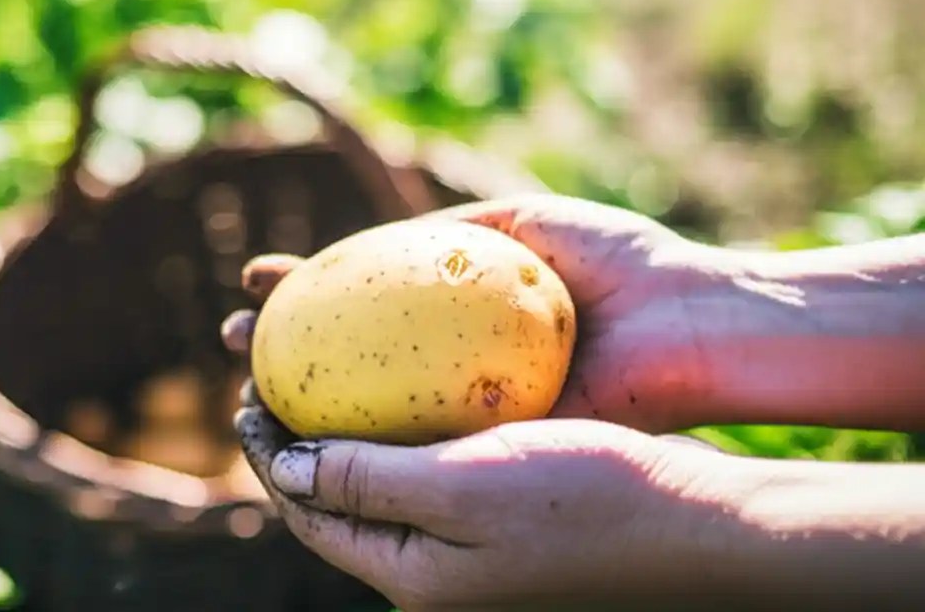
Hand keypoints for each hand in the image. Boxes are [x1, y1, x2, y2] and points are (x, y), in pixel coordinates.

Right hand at [225, 193, 731, 432]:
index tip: (255, 275)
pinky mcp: (491, 449)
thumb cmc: (623, 265)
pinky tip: (303, 418)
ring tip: (238, 368)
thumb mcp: (526, 224)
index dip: (303, 290)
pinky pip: (412, 443)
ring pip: (363, 408)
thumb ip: (451, 234)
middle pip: (347, 356)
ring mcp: (468, 411)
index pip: (362, 301)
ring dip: (295, 390)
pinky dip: (354, 432)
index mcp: (459, 312)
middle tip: (229, 330)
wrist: (692, 327)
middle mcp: (452, 366)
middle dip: (280, 342)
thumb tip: (372, 244)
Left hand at [233, 387, 735, 611]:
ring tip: (327, 368)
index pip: (310, 513)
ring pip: (382, 482)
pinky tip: (411, 381)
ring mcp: (471, 551)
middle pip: (338, 501)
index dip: (270, 453)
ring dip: (348, 428)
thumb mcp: (464, 487)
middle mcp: (434, 573)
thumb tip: (285, 471)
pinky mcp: (504, 521)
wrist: (697, 521)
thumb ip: (367, 482)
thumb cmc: (588, 499)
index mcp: (412, 577)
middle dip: (299, 439)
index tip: (247, 388)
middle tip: (273, 370)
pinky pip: (431, 470)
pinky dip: (404, 427)